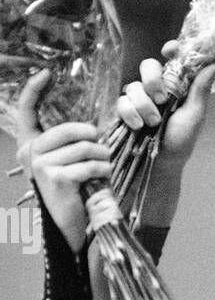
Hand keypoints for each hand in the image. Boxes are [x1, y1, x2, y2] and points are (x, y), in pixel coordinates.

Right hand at [17, 70, 111, 252]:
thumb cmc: (74, 189)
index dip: (33, 90)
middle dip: (95, 139)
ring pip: (86, 147)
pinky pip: (90, 164)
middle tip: (101, 152)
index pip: (27, 110)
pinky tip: (101, 180)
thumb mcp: (68, 161)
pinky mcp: (56, 178)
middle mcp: (30, 152)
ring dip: (103, 158)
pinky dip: (103, 171)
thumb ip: (70, 142)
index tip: (45, 73)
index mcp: (31, 144)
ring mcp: (41, 165)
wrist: (71, 225)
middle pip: (72, 129)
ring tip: (103, 169)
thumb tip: (92, 124)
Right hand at [117, 40, 214, 168]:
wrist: (158, 165)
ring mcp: (138, 98)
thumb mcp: (194, 115)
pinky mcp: (123, 110)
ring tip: (153, 123)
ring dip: (144, 106)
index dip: (171, 50)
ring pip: (134, 86)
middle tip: (161, 99)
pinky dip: (130, 114)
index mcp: (176, 86)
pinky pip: (121, 102)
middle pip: (148, 65)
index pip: (172, 59)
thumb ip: (201, 89)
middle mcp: (156, 89)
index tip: (169, 51)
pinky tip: (138, 126)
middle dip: (152, 80)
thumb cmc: (180, 141)